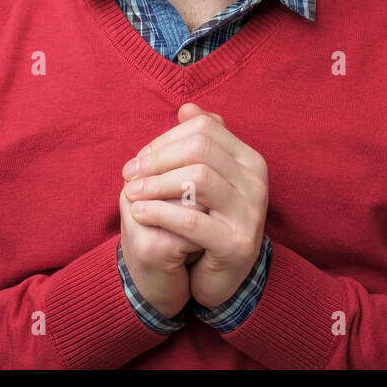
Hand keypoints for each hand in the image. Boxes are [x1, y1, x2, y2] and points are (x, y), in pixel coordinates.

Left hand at [123, 103, 268, 310]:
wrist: (222, 278)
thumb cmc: (208, 222)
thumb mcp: (205, 180)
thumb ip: (199, 144)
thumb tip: (187, 108)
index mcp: (249, 160)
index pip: (205, 128)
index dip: (166, 138)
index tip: (140, 158)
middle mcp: (257, 182)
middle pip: (200, 148)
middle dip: (157, 158)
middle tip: (129, 174)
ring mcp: (251, 213)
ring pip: (197, 178)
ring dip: (155, 184)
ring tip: (131, 193)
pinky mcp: (237, 245)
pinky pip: (190, 220)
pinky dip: (158, 212)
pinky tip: (139, 213)